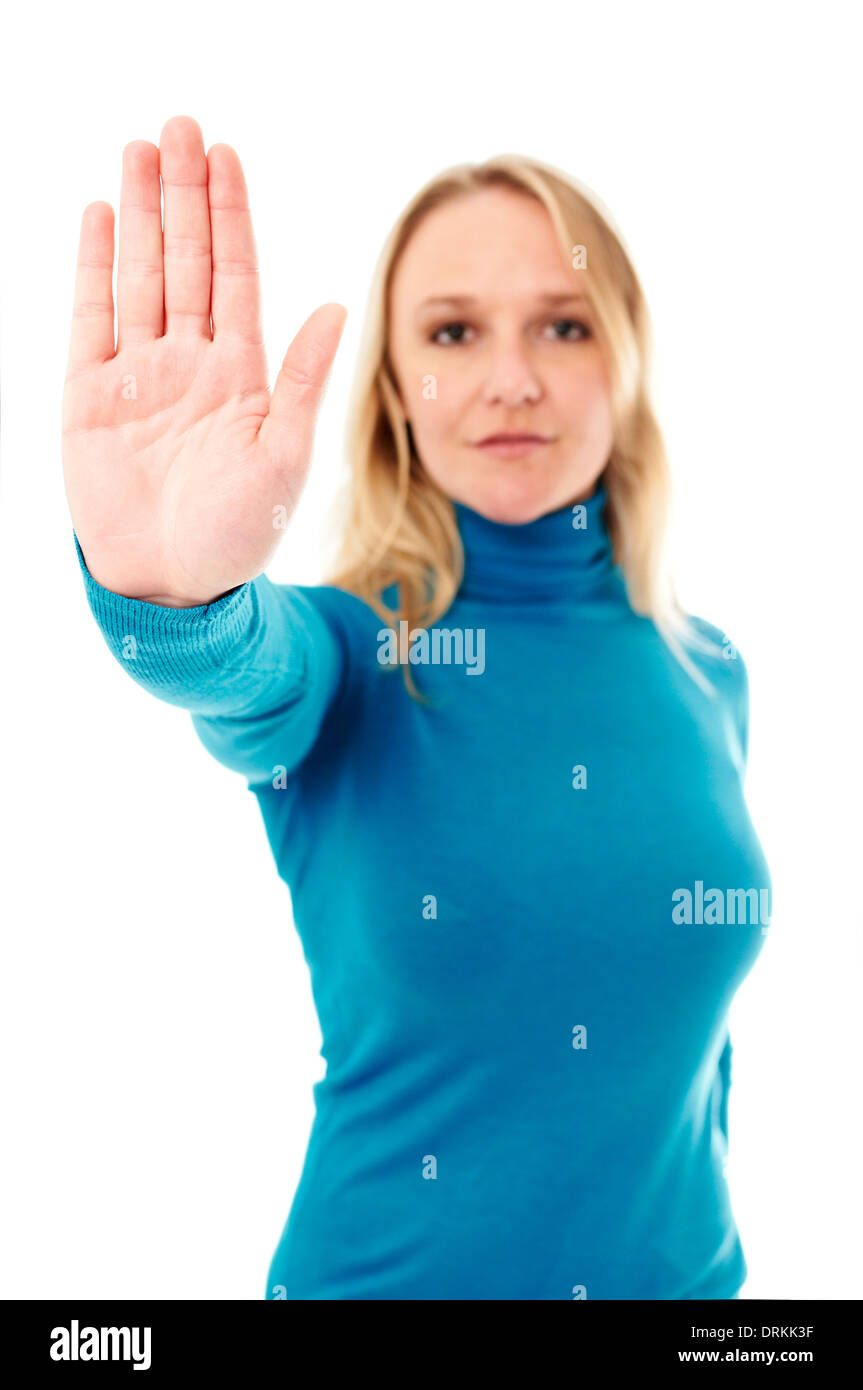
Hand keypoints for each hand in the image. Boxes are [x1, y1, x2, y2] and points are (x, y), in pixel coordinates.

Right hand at [62, 115, 346, 606]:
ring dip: (141, 215)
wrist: (172, 585)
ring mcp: (138, 375)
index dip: (230, 216)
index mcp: (239, 374)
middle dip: (183, 195)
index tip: (225, 156)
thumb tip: (337, 307)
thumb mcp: (285, 457)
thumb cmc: (238, 534)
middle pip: (185, 261)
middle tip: (178, 126)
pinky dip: (95, 268)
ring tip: (140, 152)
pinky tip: (102, 218)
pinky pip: (91, 318)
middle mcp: (189, 363)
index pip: (234, 276)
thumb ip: (304, 380)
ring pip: (139, 276)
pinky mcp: (90, 395)